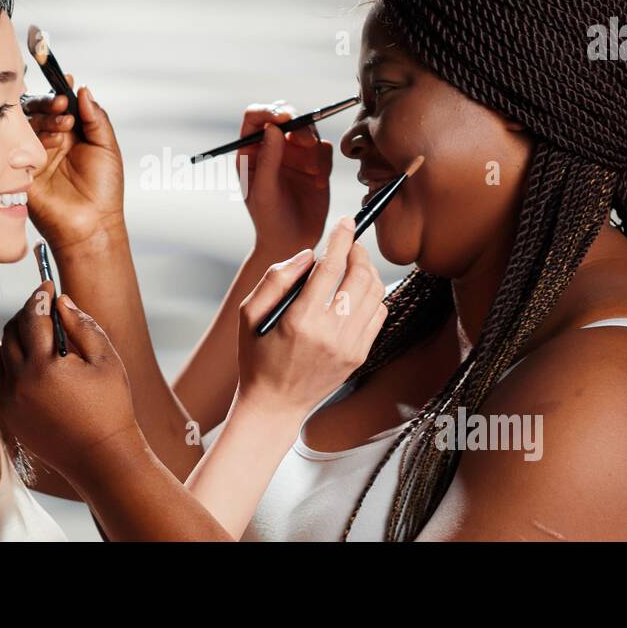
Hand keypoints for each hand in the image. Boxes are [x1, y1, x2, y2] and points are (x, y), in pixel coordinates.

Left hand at [0, 280, 139, 482]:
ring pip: (2, 353)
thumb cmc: (111, 407)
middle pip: (11, 331)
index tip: (46, 283)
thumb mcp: (106, 361)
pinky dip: (14, 361)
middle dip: (26, 313)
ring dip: (18, 336)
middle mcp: (19, 383)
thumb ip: (84, 325)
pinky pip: (2, 377)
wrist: (100, 458)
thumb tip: (61, 300)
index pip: (33, 316)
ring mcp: (9, 400)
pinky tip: (34, 358)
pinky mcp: (7, 415)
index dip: (39, 295)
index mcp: (45, 367)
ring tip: (40, 330)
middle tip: (43, 305)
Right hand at [23, 76, 125, 251]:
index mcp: (74, 136)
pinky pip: (20, 143)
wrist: (91, 225)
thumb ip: (96, 118)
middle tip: (63, 105)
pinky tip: (53, 141)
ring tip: (65, 126)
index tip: (67, 82)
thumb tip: (83, 91)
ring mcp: (37, 154)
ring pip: (31, 123)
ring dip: (48, 118)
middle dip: (52, 102)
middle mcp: (53, 143)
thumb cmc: (104, 193)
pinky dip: (37, 136)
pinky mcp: (23, 168)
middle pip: (42, 110)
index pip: (63, 106)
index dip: (63, 92)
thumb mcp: (108, 148)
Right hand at [235, 216, 386, 417]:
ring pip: (374, 293)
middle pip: (360, 276)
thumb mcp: (248, 315)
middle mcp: (330, 333)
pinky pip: (378, 314)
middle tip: (349, 242)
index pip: (330, 267)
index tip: (345, 222)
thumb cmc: (257, 357)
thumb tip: (308, 255)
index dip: (340, 239)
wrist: (275, 405)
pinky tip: (357, 291)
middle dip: (358, 252)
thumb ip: (275, 279)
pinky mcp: (360, 355)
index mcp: (300, 320)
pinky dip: (372, 295)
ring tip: (354, 264)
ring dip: (367, 271)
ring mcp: (349, 347)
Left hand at [237, 101, 332, 258]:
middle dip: (298, 124)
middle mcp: (272, 147)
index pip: (256, 117)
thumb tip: (273, 128)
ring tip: (313, 173)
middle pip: (286, 116)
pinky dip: (324, 161)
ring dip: (313, 147)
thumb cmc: (269, 219)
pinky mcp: (315, 162)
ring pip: (308, 130)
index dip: (269, 112)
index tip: (284, 118)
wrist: (292, 242)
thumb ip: (268, 159)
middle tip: (305, 141)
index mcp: (251, 150)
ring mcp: (294, 153)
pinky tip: (318, 182)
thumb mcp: (264, 192)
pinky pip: (324, 148)